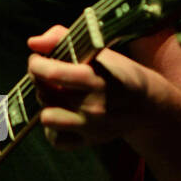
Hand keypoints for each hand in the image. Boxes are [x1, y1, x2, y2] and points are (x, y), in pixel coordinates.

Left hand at [26, 25, 171, 149]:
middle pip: (45, 93)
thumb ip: (63, 38)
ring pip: (46, 117)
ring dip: (47, 104)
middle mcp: (93, 106)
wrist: (147, 105)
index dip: (36, 64)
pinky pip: (55, 139)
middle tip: (50, 75)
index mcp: (97, 79)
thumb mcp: (99, 50)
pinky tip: (63, 114)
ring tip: (56, 95)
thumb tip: (33, 43)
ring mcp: (91, 127)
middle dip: (40, 81)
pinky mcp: (89, 142)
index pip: (53, 73)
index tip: (37, 59)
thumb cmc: (118, 72)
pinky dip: (53, 128)